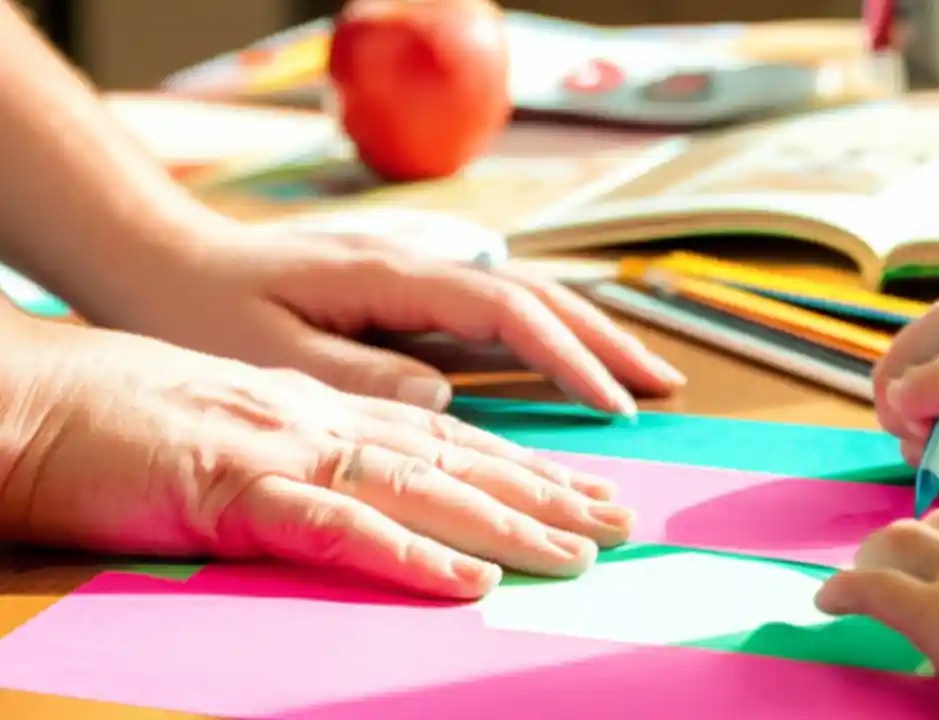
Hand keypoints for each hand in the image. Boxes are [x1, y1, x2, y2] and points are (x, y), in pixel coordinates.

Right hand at [0, 319, 632, 598]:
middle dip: (546, 491)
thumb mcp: (248, 426)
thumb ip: (326, 443)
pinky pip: (333, 526)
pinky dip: (402, 554)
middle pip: (457, 458)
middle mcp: (325, 418)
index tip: (588, 493)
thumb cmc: (133, 419)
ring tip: (575, 552)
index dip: (525, 466)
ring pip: (417, 486)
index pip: (450, 439)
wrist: (37, 399)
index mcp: (329, 407)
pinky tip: (463, 581)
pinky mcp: (232, 487)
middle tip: (619, 524)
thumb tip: (393, 473)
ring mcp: (284, 448)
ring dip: (503, 520)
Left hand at [77, 218, 684, 415]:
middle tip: (669, 386)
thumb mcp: (265, 351)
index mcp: (392, 274)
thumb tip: (445, 398)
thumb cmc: (204, 309)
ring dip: (593, 335)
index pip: (505, 309)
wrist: (166, 258)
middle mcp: (420, 265)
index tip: (615, 405)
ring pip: (529, 298)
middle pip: (538, 293)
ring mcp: (421, 276)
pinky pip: (500, 314)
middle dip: (608, 340)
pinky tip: (576, 363)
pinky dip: (551, 339)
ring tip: (649, 376)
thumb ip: (356, 374)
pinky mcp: (414, 294)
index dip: (567, 356)